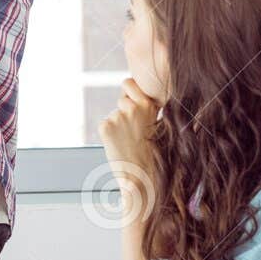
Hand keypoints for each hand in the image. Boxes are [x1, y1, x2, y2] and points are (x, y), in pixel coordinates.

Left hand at [97, 78, 159, 201]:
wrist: (142, 177)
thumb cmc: (152, 153)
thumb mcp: (156, 124)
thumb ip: (146, 108)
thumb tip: (130, 93)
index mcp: (149, 105)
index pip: (128, 82)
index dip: (129, 92)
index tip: (132, 102)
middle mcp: (133, 107)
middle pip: (120, 99)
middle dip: (124, 111)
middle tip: (133, 131)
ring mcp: (118, 116)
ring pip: (113, 114)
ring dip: (117, 125)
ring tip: (129, 142)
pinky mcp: (105, 127)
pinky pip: (104, 125)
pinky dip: (109, 135)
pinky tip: (119, 145)